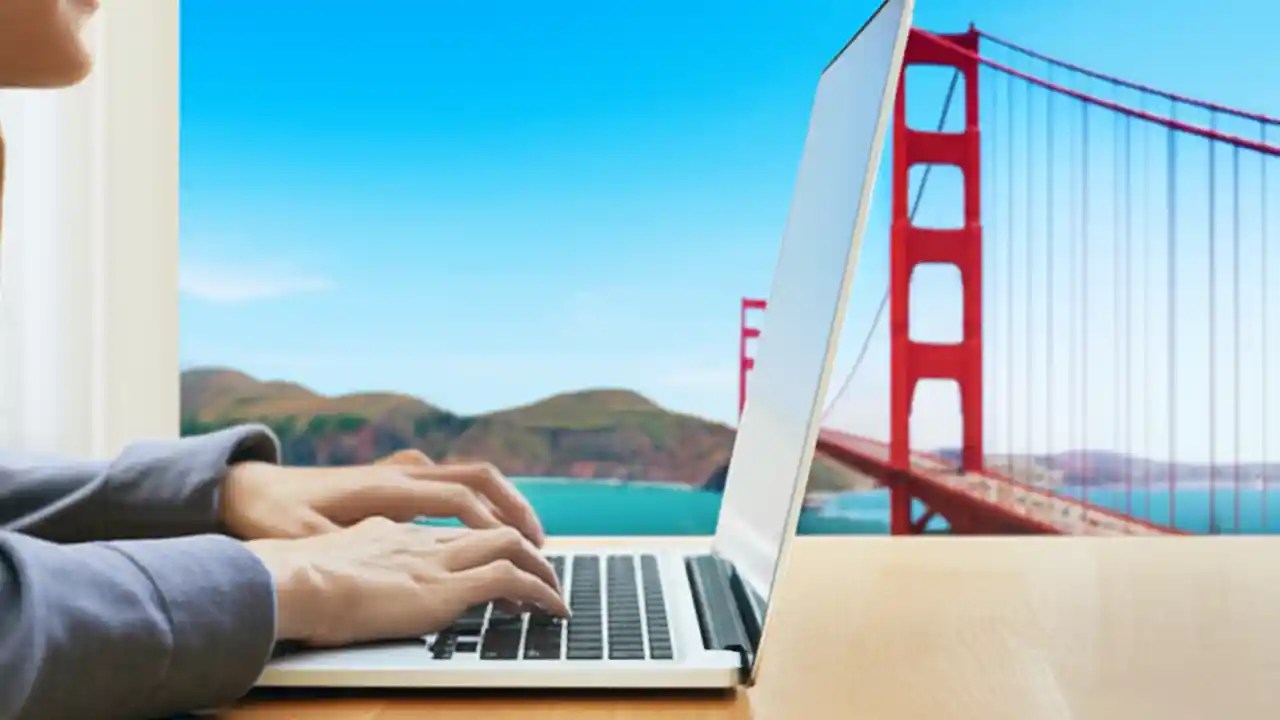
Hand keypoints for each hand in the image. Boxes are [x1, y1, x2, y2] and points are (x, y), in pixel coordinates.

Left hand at [219, 450, 544, 545]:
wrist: (251, 486)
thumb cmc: (276, 516)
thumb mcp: (304, 539)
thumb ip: (344, 545)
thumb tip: (374, 557)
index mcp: (386, 485)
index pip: (458, 498)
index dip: (492, 523)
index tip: (517, 550)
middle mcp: (400, 470)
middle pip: (478, 476)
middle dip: (515, 505)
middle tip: (540, 540)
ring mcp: (398, 470)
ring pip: (469, 475)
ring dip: (502, 500)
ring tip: (524, 534)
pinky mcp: (393, 477)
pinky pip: (452, 481)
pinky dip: (479, 499)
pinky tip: (484, 523)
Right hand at [247, 518, 568, 645]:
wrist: (290, 582)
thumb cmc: (290, 579)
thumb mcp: (318, 559)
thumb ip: (341, 561)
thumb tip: (336, 583)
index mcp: (390, 527)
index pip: (448, 527)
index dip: (477, 538)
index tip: (491, 554)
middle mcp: (420, 536)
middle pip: (487, 526)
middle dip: (521, 541)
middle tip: (540, 563)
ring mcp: (435, 558)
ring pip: (509, 545)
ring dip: (539, 565)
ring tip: (555, 589)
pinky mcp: (445, 586)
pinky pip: (511, 579)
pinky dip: (539, 590)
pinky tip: (553, 607)